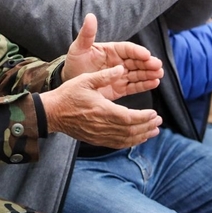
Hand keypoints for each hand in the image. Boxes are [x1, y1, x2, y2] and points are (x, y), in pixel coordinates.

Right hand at [41, 66, 161, 147]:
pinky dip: (130, 142)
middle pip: (130, 130)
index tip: (154, 113)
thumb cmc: (68, 95)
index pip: (129, 117)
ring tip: (153, 131)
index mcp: (102, 110)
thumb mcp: (85, 80)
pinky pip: (117, 144)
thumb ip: (105, 75)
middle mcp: (102, 125)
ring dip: (142, 136)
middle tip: (159, 121)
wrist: (52, 113)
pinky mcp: (96, 139)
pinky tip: (137, 138)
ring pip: (125, 139)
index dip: (144, 117)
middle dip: (147, 126)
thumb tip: (121, 68)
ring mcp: (99, 134)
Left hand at [60, 14, 163, 95]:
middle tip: (157, 65)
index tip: (146, 54)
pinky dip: (145, 85)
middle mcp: (119, 62)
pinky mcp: (120, 88)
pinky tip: (154, 82)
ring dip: (149, 73)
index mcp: (112, 50)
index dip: (137, 51)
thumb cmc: (75, 62)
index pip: (127, 49)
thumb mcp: (78, 48)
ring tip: (159, 74)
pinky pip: (134, 86)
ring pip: (138, 73)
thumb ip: (87, 34)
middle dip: (148, 63)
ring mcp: (120, 75)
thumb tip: (90, 16)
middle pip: (137, 61)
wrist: (70, 81)